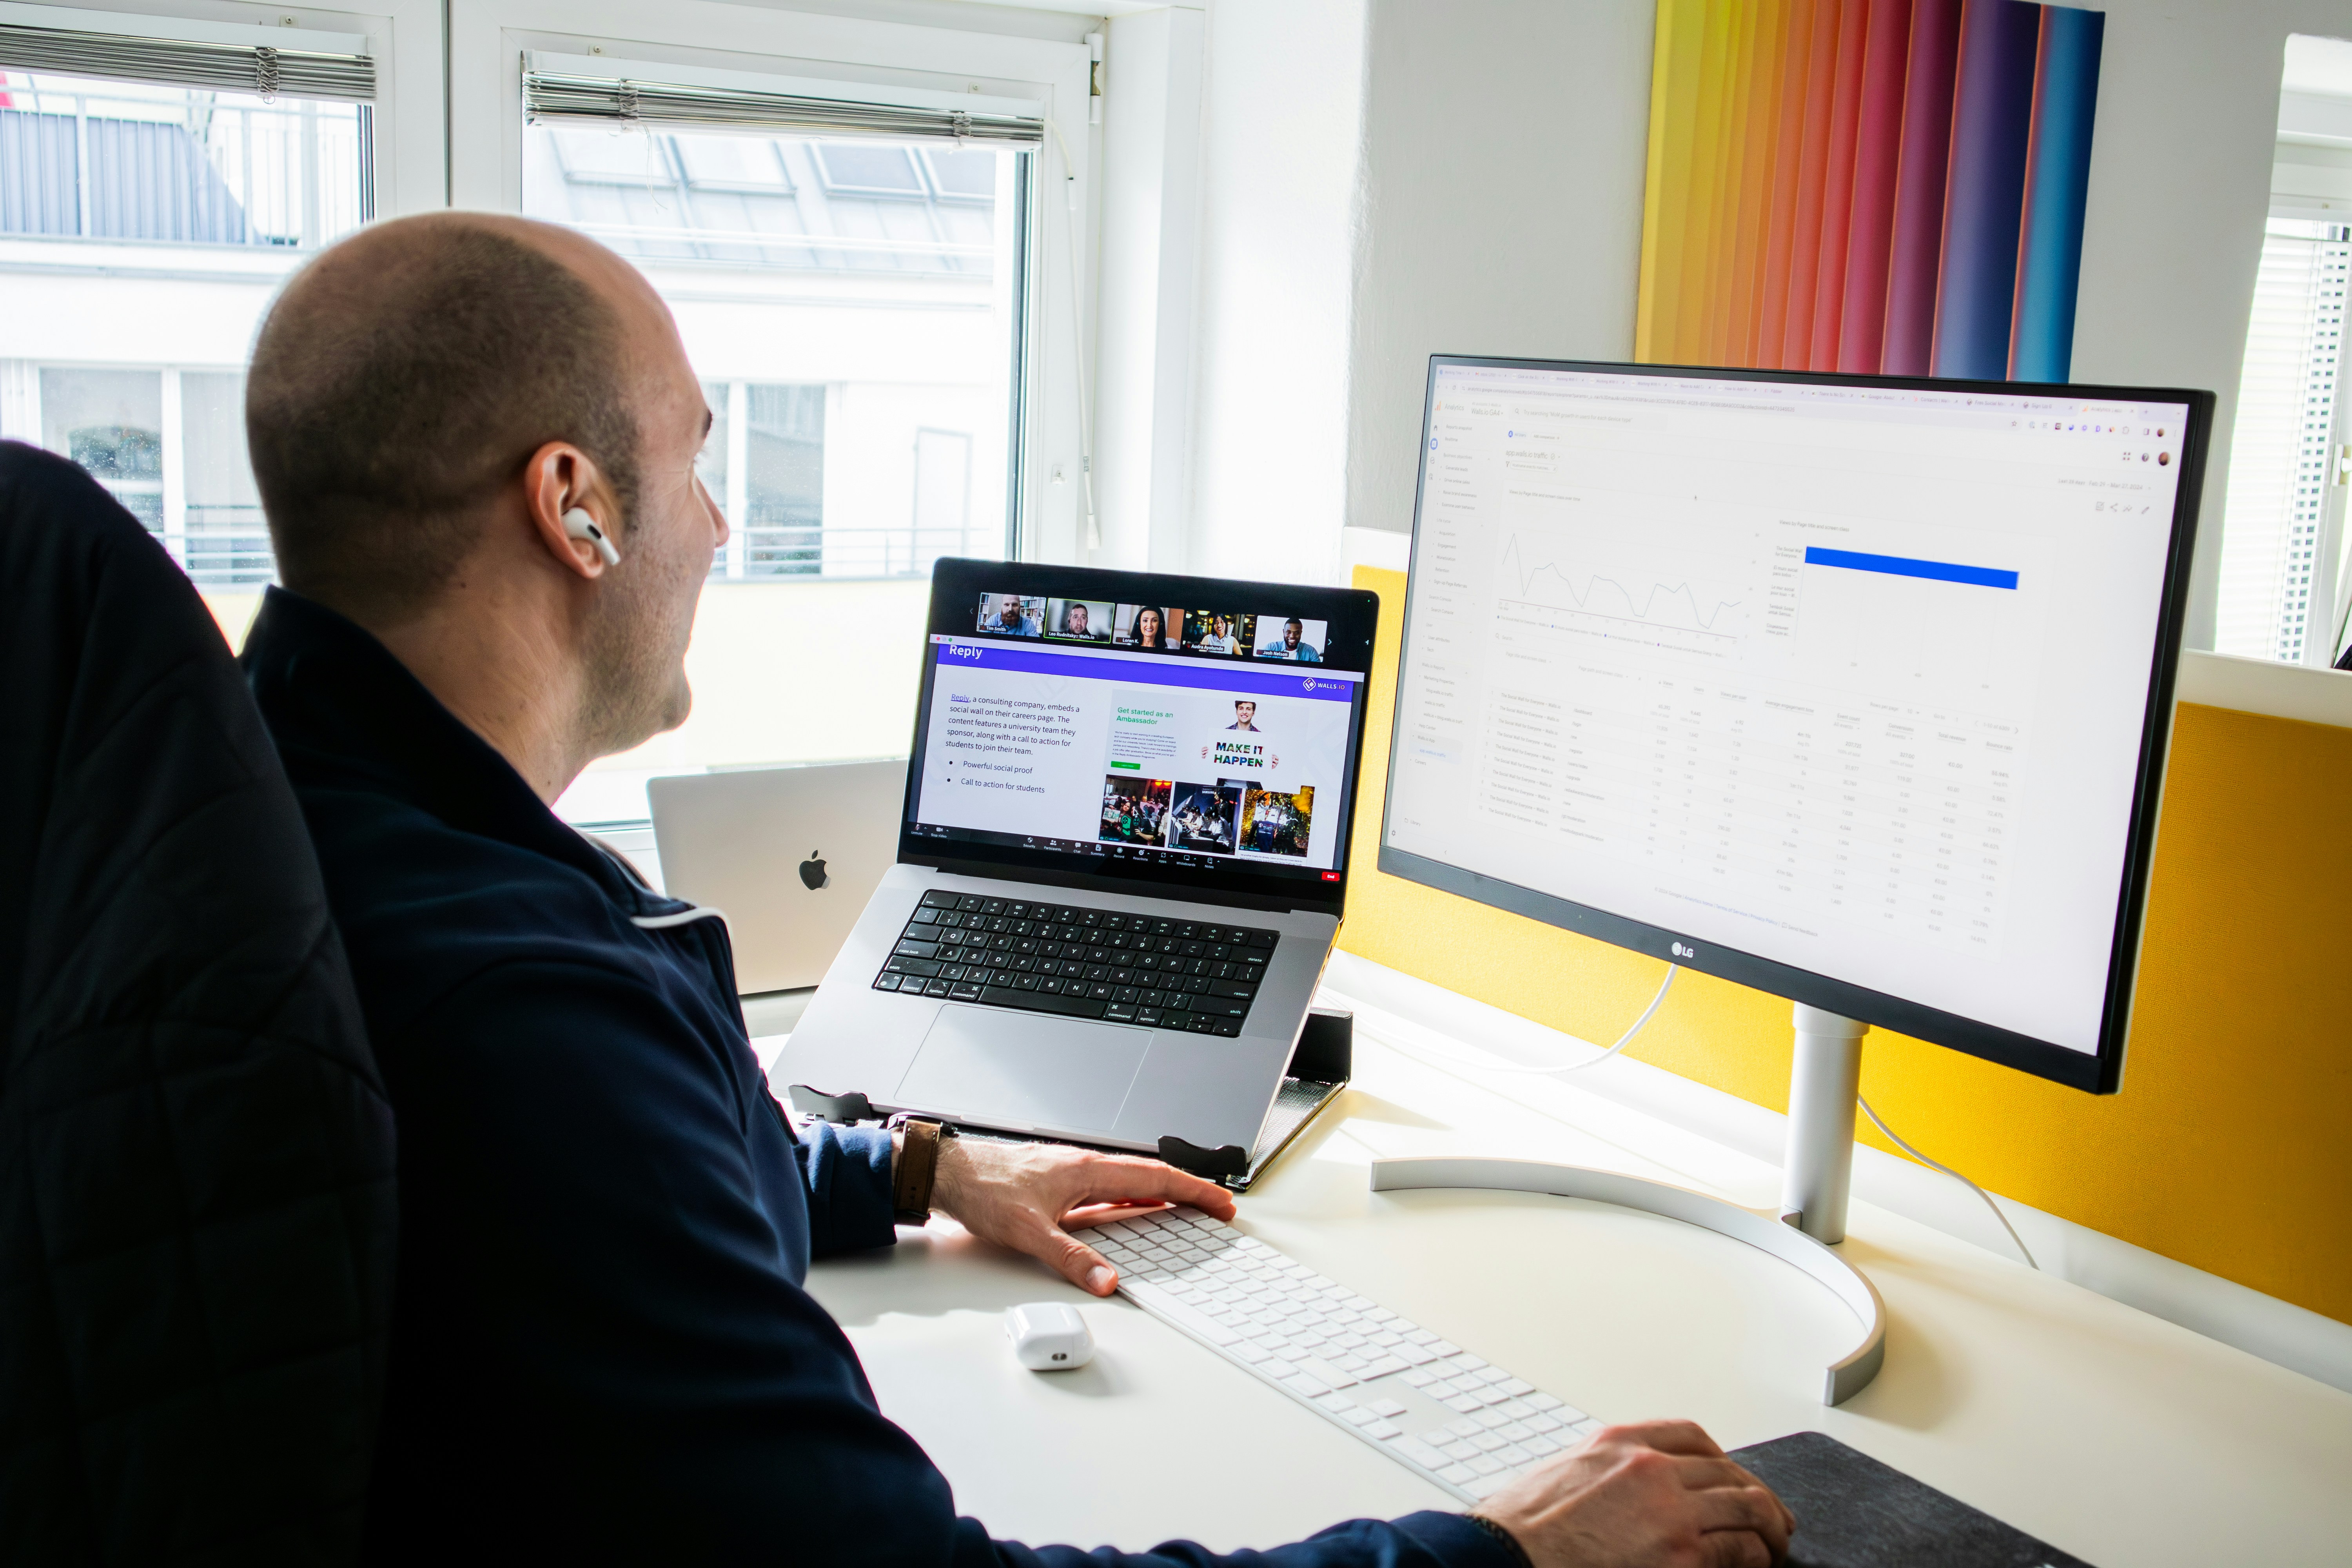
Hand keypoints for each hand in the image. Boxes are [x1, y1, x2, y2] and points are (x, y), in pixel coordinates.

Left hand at [928, 1137, 1236, 1294]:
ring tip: (1187, 1209)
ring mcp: (1073, 1173)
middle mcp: (1085, 1166)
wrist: (948, 1172)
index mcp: (1087, 1170)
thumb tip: (1106, 1281)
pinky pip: (1110, 1189)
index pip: (1154, 1179)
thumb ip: (1071, 1258)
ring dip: (1162, 1194)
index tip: (1221, 1203)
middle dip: (1188, 1192)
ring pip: (1131, 1181)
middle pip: (1151, 1177)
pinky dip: (1133, 1199)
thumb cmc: (983, 1189)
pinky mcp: (1060, 1182)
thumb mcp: (1028, 1231)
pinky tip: (1133, 1212)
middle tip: (1218, 1208)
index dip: (1193, 1192)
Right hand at [1476, 1421, 1793, 1567]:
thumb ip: (1607, 1475)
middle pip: (1729, 1471)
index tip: (1731, 1476)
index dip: (1722, 1458)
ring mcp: (1671, 1511)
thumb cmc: (1522, 1530)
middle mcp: (1651, 1468)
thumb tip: (1630, 1496)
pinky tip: (1758, 1564)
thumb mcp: (1565, 1476)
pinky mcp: (1682, 1556)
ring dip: (1769, 1527)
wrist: (1506, 1557)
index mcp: (1619, 1443)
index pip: (1691, 1435)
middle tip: (1772, 1517)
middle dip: (1757, 1495)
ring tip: (1775, 1544)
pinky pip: (1741, 1551)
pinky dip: (1757, 1558)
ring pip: (1748, 1506)